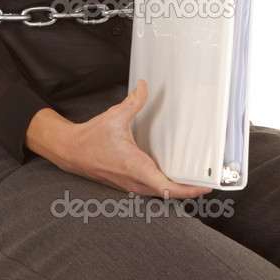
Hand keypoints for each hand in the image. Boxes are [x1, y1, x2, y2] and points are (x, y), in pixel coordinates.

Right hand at [26, 80, 206, 197]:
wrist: (71, 152)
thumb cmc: (91, 138)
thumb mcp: (114, 117)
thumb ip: (133, 102)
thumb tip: (144, 86)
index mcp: (136, 167)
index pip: (167, 187)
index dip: (189, 189)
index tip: (205, 186)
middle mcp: (135, 181)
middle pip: (168, 193)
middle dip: (189, 189)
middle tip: (208, 180)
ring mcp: (131, 185)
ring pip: (159, 192)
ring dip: (177, 188)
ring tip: (194, 179)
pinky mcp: (128, 183)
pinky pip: (151, 189)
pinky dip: (164, 185)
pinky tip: (171, 174)